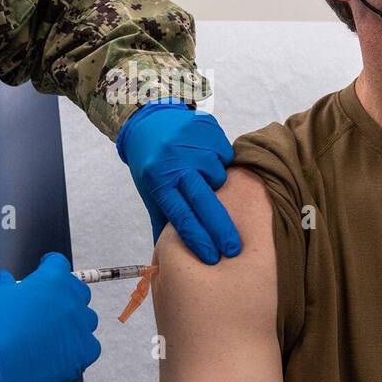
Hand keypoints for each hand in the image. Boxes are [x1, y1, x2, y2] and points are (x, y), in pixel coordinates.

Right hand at [0, 252, 99, 381]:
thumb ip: (8, 287)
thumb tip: (6, 280)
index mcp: (51, 280)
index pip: (58, 264)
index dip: (49, 266)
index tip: (44, 269)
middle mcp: (71, 301)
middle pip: (79, 292)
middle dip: (65, 295)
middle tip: (48, 307)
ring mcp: (79, 329)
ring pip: (87, 321)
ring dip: (74, 324)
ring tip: (53, 334)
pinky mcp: (81, 355)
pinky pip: (89, 347)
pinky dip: (77, 349)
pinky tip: (59, 354)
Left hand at [116, 100, 240, 263]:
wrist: (148, 120)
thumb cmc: (152, 164)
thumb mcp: (151, 192)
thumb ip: (163, 222)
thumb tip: (167, 260)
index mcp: (159, 181)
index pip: (181, 215)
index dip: (198, 238)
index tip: (212, 258)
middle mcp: (176, 161)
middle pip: (204, 201)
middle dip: (220, 229)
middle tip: (234, 250)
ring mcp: (192, 142)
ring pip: (219, 175)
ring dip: (217, 183)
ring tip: (203, 178)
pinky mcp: (206, 127)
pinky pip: (225, 153)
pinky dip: (221, 160)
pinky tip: (207, 158)